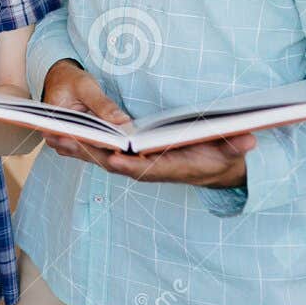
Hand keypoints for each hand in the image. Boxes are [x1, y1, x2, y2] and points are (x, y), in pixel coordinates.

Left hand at [40, 60, 251, 186]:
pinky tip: (61, 135)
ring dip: (80, 149)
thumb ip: (238, 145)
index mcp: (174, 168)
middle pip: (116, 164)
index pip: (150, 169)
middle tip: (68, 139)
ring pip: (103, 159)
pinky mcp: (130, 160)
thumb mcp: (233, 150)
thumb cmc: (222, 156)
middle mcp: (151, 170)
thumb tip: (250, 139)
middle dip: (92, 154)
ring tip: (55, 134)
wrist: (215, 170)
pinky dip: (82, 146)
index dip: (132, 166)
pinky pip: (101, 153)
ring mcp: (138, 166)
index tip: (116, 159)